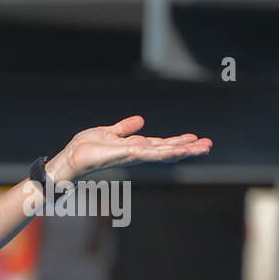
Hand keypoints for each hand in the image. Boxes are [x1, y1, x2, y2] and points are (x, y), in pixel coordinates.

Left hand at [47, 115, 211, 183]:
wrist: (70, 159)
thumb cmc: (84, 149)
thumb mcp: (107, 133)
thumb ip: (124, 128)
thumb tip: (141, 120)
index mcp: (134, 147)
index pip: (160, 144)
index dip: (177, 142)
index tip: (195, 139)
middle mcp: (136, 152)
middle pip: (166, 149)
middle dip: (187, 148)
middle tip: (208, 146)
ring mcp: (133, 155)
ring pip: (163, 152)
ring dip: (183, 150)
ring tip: (203, 148)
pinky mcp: (126, 155)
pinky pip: (150, 153)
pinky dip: (166, 152)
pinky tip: (180, 150)